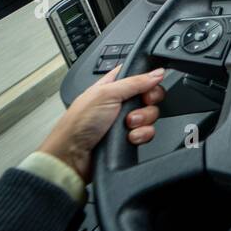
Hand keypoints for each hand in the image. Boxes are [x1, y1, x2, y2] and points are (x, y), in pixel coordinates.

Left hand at [38, 66, 166, 182]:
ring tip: (127, 125)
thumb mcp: (106, 95)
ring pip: (150, 114)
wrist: (73, 157)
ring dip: (142, 120)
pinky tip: (129, 137)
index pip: (137, 75)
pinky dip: (141, 135)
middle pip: (148, 95)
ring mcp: (125, 121)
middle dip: (147, 102)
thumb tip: (157, 73)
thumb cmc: (78, 124)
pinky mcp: (129, 137)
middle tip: (134, 108)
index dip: (147, 79)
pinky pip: (148, 132)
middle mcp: (119, 102)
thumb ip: (134, 82)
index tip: (148, 86)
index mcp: (111, 86)